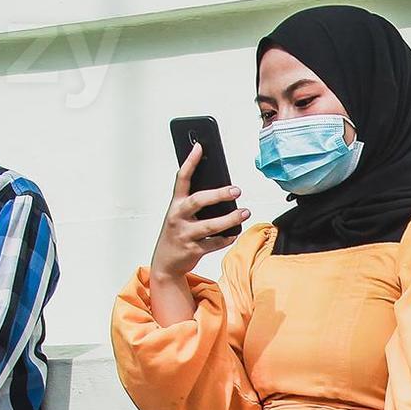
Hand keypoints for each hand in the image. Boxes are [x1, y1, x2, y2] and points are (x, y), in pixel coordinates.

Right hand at [152, 147, 246, 285]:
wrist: (165, 262)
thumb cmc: (177, 232)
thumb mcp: (180, 214)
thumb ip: (195, 202)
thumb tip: (222, 189)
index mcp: (175, 204)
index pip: (182, 178)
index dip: (190, 161)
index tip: (200, 146)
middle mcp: (178, 217)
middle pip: (198, 201)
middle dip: (218, 194)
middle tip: (236, 190)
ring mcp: (185, 234)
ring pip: (210, 226)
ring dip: (230, 219)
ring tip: (245, 212)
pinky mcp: (193, 249)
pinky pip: (214, 243)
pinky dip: (226, 238)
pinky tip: (234, 233)